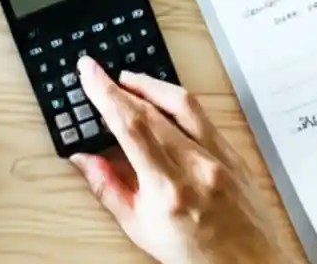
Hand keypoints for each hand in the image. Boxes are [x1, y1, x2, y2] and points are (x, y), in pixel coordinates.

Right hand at [70, 58, 291, 263]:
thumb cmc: (198, 255)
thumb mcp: (140, 229)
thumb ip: (108, 189)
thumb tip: (84, 160)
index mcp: (168, 189)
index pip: (131, 127)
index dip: (106, 94)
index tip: (89, 73)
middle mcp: (196, 167)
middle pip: (150, 110)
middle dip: (117, 86)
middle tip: (97, 72)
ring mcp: (218, 157)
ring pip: (180, 103)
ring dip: (148, 85)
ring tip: (127, 80)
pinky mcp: (232, 153)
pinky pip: (202, 115)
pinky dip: (176, 100)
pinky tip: (162, 99)